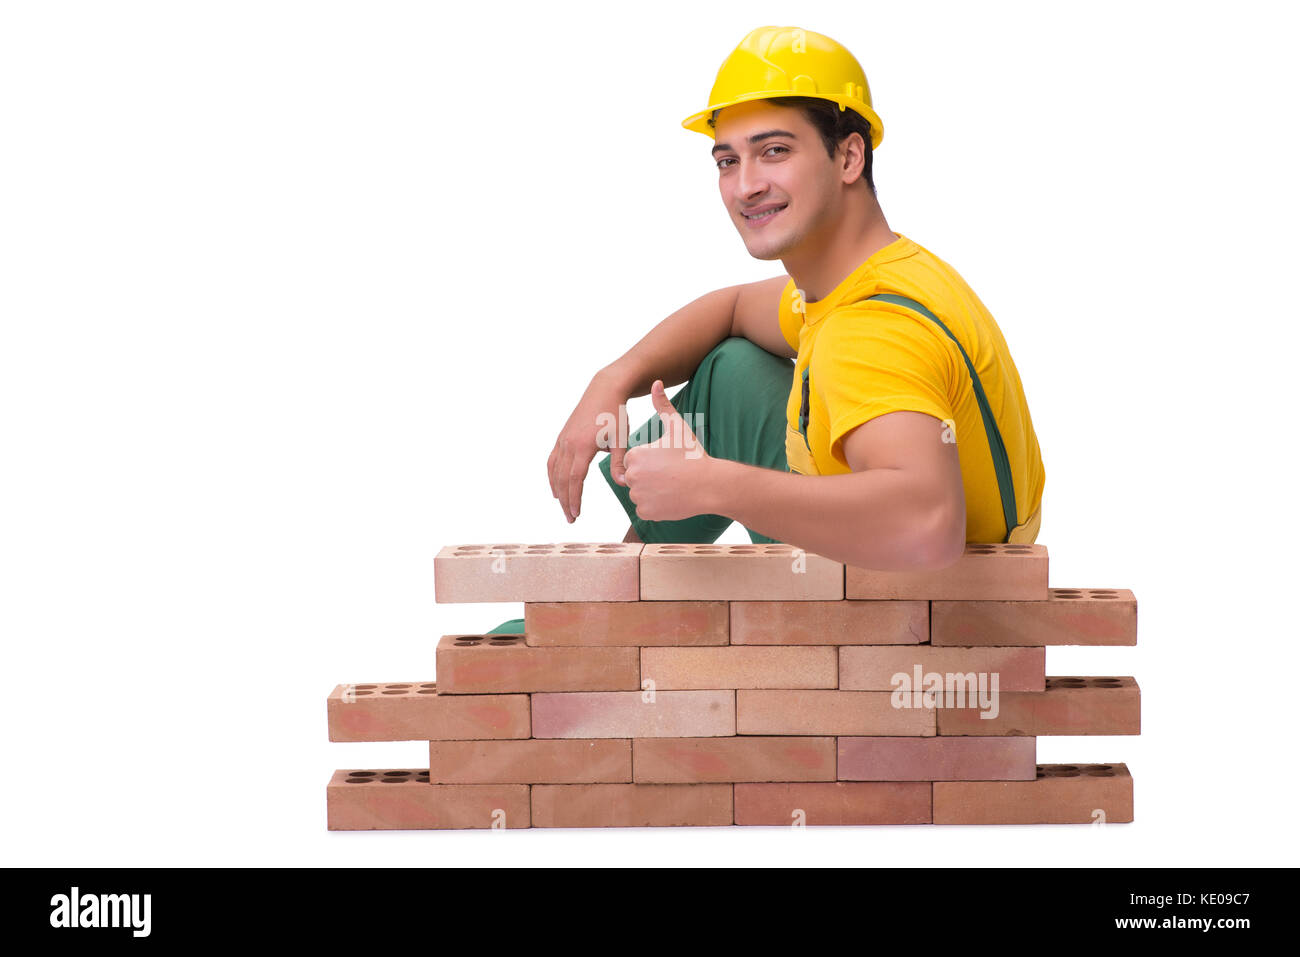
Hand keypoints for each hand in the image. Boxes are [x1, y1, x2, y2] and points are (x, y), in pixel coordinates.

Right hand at [548, 371, 629, 522]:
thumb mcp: (622, 437)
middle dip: (565, 501)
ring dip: (557, 490)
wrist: (605, 388)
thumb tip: (622, 483)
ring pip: (554, 470)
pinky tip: (555, 486)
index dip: (574, 499)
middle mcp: (568, 443)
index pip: (574, 480)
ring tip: (562, 506)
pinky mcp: (562, 435)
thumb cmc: (616, 412)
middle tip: (570, 519)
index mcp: (582, 446)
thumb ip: (620, 462)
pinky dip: (552, 475)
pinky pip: (552, 459)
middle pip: (561, 479)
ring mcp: (563, 439)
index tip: (576, 514)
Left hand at [623, 379, 714, 521]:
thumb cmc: (694, 455)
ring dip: (651, 491)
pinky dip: (656, 506)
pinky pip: (645, 508)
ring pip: (639, 493)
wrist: (710, 485)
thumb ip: (662, 405)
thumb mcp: (678, 428)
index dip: (651, 460)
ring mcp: (638, 496)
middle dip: (649, 476)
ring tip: (672, 484)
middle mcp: (632, 476)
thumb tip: (656, 382)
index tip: (666, 460)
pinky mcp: (646, 512)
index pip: (633, 459)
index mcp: (635, 455)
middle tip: (670, 473)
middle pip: (634, 477)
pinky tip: (671, 497)